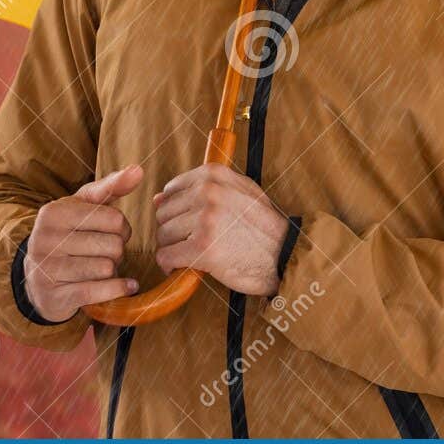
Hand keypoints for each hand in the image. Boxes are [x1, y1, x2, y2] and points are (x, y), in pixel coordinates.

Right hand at [24, 165, 143, 322]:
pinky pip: (99, 292)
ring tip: (103, 268)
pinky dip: (117, 290)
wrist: (37, 278)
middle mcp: (46, 239)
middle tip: (107, 253)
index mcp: (54, 212)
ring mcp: (48, 269)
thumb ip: (111, 186)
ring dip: (113, 271)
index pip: (114, 219)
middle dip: (118, 251)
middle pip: (113, 245)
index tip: (114, 233)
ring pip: (107, 269)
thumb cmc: (68, 234)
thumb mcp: (83, 206)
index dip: (122, 228)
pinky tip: (126, 286)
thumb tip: (137, 170)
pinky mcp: (55, 296)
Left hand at [152, 162, 289, 295]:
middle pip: (164, 213)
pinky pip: (166, 255)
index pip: (171, 190)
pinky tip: (186, 268)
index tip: (192, 224)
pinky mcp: (202, 247)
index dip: (178, 211)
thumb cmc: (263, 227)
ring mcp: (205, 218)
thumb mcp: (241, 193)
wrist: (285, 255)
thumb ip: (201, 189)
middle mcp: (208, 191)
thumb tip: (158, 197)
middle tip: (193, 243)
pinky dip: (170, 265)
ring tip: (194, 254)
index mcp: (214, 175)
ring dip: (173, 249)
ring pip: (163, 235)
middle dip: (174, 231)